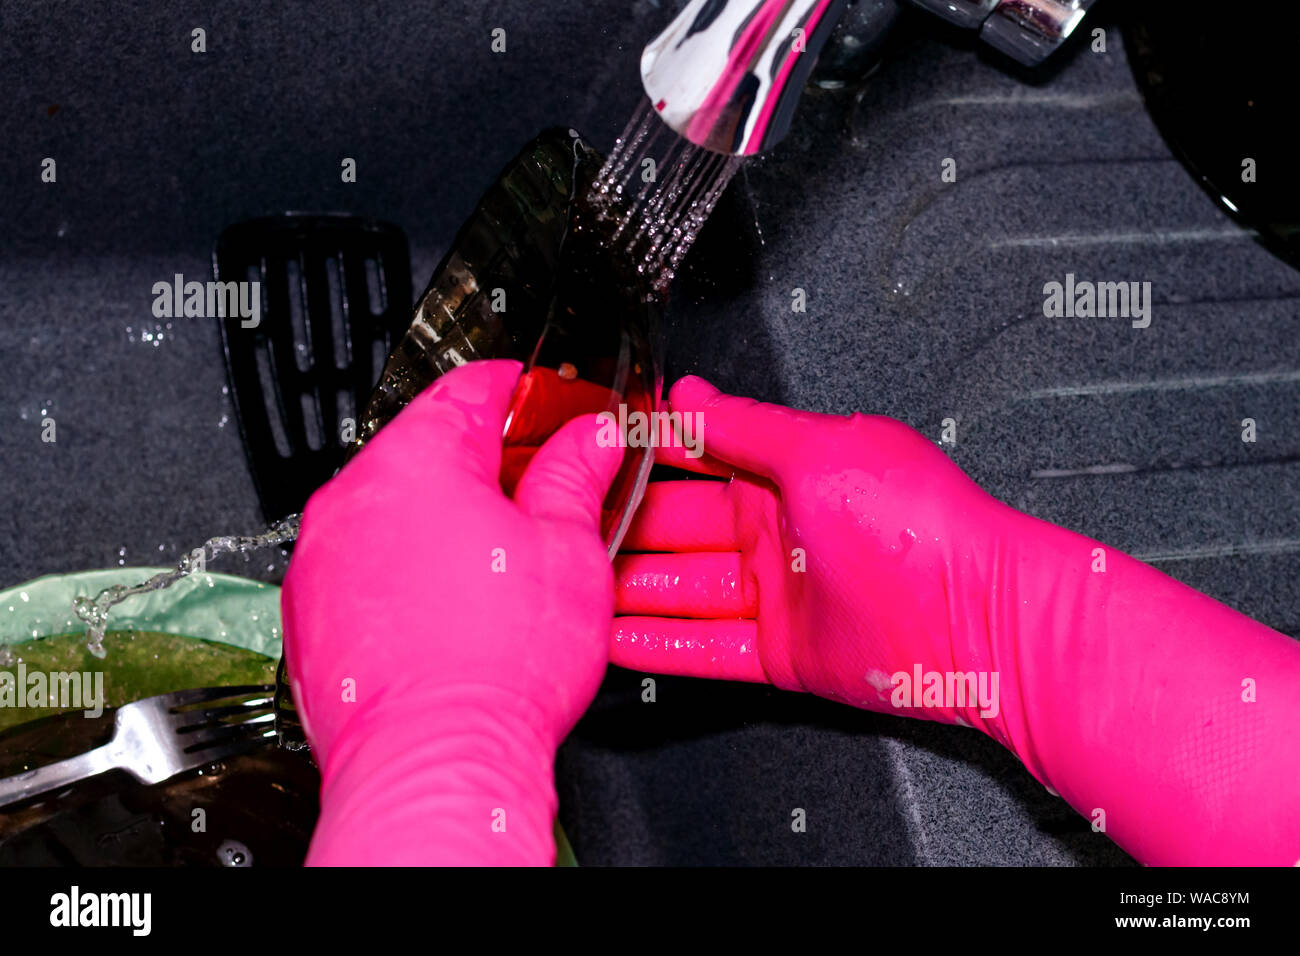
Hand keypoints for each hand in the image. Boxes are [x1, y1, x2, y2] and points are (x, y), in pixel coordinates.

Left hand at [281, 359, 620, 864]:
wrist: (433, 761)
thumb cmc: (495, 668)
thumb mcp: (568, 552)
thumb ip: (578, 477)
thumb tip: (593, 437)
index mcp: (419, 460)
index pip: (473, 388)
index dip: (524, 391)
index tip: (549, 405)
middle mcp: (355, 496)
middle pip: (429, 445)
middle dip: (488, 460)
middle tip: (542, 490)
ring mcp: (323, 555)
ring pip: (393, 506)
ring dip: (444, 516)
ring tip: (500, 560)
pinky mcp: (312, 610)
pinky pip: (364, 562)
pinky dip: (404, 568)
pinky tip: (452, 604)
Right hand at [612, 375, 1299, 864]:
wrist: (981, 620)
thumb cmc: (924, 525)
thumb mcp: (821, 449)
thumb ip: (742, 425)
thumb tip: (687, 392)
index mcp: (786, 470)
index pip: (694, 455)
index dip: (637, 455)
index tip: (583, 454)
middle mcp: (776, 529)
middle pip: (675, 526)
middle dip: (617, 526)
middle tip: (558, 528)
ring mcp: (776, 592)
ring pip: (680, 589)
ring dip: (625, 587)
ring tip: (567, 586)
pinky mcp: (779, 652)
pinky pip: (703, 648)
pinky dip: (657, 645)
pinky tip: (613, 636)